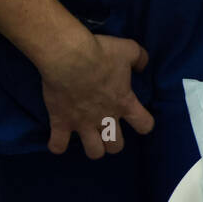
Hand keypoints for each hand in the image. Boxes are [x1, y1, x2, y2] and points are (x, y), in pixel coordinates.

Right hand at [37, 32, 154, 157]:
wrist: (68, 56)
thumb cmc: (100, 52)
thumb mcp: (129, 49)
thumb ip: (140, 58)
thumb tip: (142, 67)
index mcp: (124, 103)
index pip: (145, 125)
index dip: (144, 123)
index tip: (137, 117)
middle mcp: (106, 118)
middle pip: (117, 146)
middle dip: (114, 141)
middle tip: (107, 128)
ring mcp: (83, 123)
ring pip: (94, 152)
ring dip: (93, 147)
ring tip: (89, 137)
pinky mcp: (61, 122)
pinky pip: (58, 145)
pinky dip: (57, 144)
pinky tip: (58, 137)